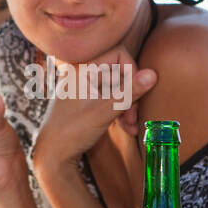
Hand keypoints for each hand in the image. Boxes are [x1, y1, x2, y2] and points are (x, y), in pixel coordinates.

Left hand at [32, 48, 156, 173]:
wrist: (53, 154)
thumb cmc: (73, 130)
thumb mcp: (105, 110)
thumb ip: (130, 91)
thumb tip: (153, 74)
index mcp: (82, 67)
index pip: (118, 54)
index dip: (132, 72)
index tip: (136, 94)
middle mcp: (82, 71)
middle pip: (120, 71)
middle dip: (131, 94)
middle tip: (133, 116)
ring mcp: (84, 85)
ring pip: (117, 85)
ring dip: (127, 104)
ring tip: (130, 125)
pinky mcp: (87, 98)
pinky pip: (110, 96)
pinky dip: (119, 109)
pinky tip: (126, 127)